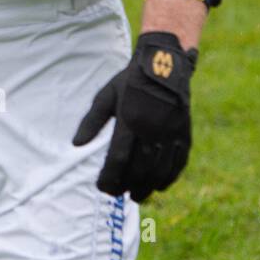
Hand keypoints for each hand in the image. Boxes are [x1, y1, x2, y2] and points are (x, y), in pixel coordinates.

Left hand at [71, 32, 198, 201]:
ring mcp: (170, 133)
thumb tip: (76, 145)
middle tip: (117, 193)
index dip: (109, 177)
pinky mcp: (183, 134)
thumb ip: (92, 122)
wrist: (164, 64)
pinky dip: (168, 178)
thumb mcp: (106, 96)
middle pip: (138, 169)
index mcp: (129, 120)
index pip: (118, 159)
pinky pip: (177, 163)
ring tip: (136, 195)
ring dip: (146, 187)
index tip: (101, 187)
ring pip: (158, 170)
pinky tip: (159, 185)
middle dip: (126, 186)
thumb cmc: (130, 81)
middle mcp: (151, 130)